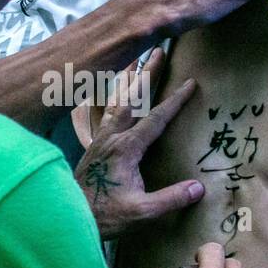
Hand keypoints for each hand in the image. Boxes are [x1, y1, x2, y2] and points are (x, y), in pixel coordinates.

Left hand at [74, 48, 203, 239]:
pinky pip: (105, 114)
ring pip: (116, 102)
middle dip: (148, 73)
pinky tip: (116, 96)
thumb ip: (170, 199)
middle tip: (159, 50)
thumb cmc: (104, 215)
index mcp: (126, 148)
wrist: (68, 216)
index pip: (155, 119)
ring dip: (128, 80)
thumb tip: (198, 188)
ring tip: (137, 60)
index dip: (174, 101)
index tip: (190, 82)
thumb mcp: (141, 212)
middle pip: (133, 98)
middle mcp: (111, 137)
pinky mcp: (93, 147)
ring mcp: (100, 140)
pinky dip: (114, 99)